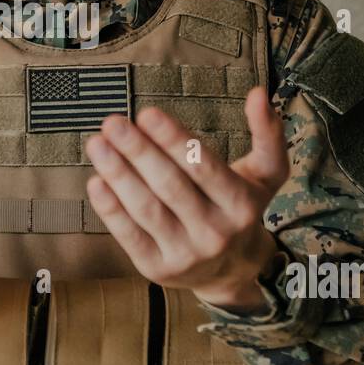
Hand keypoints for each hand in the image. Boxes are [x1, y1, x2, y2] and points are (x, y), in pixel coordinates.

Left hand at [84, 86, 290, 312]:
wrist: (234, 270)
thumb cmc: (243, 208)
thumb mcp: (267, 174)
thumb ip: (267, 133)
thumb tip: (258, 93)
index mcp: (241, 204)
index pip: (202, 166)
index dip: (173, 139)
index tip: (147, 113)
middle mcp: (215, 232)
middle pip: (170, 186)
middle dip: (138, 151)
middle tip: (113, 122)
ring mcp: (185, 254)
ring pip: (146, 209)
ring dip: (118, 174)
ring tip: (98, 144)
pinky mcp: (157, 268)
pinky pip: (129, 236)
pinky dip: (110, 209)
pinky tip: (96, 181)